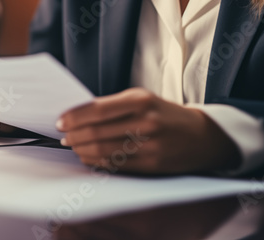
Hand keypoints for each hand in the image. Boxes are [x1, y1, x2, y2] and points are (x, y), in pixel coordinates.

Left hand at [56, 88, 240, 174]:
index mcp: (140, 100)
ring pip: (103, 151)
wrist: (203, 136)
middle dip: (74, 136)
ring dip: (82, 150)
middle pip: (97, 132)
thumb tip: (79, 116)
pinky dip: (97, 162)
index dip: (74, 117)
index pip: (97, 109)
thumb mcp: (143, 99)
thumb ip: (113, 106)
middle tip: (64, 137)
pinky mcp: (151, 164)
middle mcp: (145, 122)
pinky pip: (115, 165)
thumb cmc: (166, 114)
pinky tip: (90, 157)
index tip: (60, 121)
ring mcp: (149, 145)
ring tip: (74, 147)